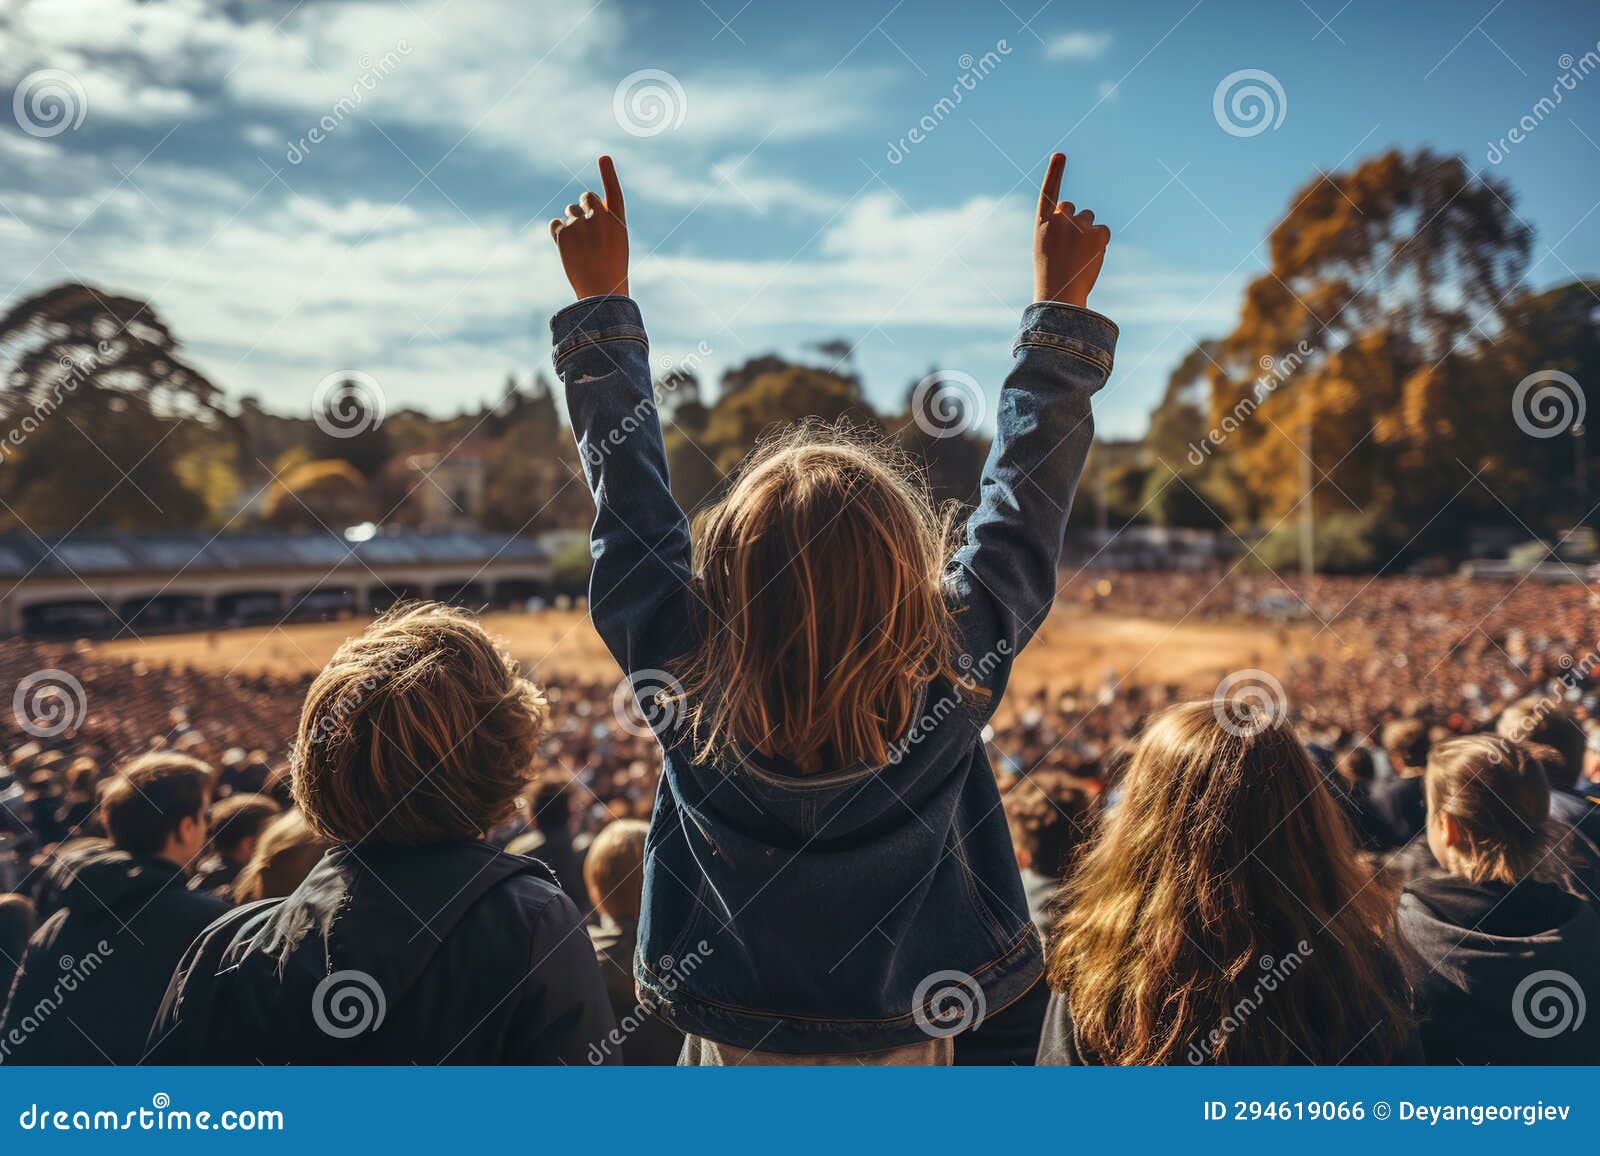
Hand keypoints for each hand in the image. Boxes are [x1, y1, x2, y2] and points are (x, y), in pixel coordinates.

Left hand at [551, 156, 628, 299]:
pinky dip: (559, 233)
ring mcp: (581, 222)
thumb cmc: (610, 270)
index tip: (603, 157)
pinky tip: (567, 249)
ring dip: (572, 223)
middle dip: (583, 208)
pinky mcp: (564, 232)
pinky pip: (556, 223)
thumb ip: (602, 222)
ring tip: (580, 247)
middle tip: (586, 231)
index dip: (608, 173)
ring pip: (570, 211)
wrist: (599, 291)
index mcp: (618, 221)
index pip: (613, 191)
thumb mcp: (614, 244)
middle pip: (585, 198)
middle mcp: (600, 217)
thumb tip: (580, 205)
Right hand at [1034, 152, 1109, 307]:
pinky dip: (1100, 242)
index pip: (1049, 191)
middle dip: (1074, 221)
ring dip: (1087, 231)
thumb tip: (1086, 221)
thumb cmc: (1051, 275)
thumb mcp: (1047, 249)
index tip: (1060, 155)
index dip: (1055, 172)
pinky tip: (1091, 257)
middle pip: (1072, 208)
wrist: (1061, 295)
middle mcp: (1060, 218)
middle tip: (1069, 246)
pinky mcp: (1098, 232)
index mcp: (1042, 222)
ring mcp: (1079, 224)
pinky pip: (1103, 230)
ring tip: (1079, 256)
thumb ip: (1059, 229)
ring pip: (1088, 218)